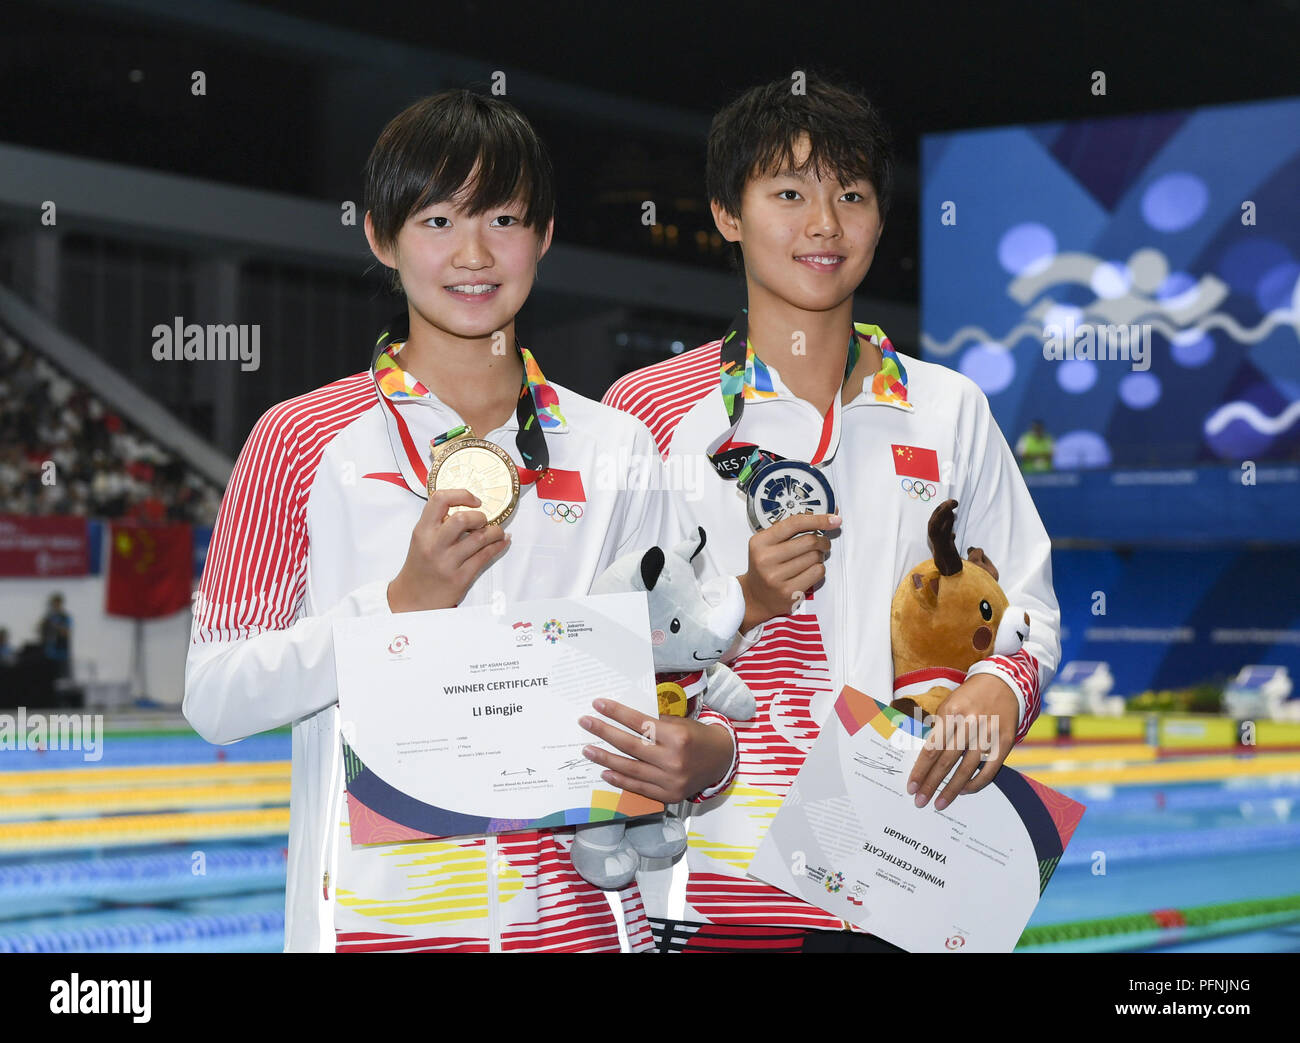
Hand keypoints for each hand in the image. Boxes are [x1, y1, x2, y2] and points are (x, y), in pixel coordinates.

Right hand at [387, 489, 509, 611]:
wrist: (411, 599)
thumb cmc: (420, 566)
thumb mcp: (421, 539)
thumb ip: (438, 523)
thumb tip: (469, 507)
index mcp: (422, 531)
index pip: (440, 500)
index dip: (462, 495)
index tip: (474, 500)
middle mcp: (433, 545)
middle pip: (463, 519)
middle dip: (480, 516)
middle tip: (483, 521)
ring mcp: (447, 563)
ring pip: (480, 538)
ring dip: (495, 531)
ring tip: (497, 532)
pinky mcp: (460, 578)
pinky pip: (485, 557)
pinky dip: (498, 546)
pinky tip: (502, 542)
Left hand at [578, 699, 734, 803]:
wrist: (721, 760)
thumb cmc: (697, 736)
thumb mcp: (680, 723)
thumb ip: (654, 724)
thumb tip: (621, 719)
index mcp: (678, 737)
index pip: (640, 723)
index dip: (617, 713)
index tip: (598, 705)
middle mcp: (673, 760)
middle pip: (630, 745)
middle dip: (604, 732)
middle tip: (585, 722)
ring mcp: (670, 781)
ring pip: (630, 768)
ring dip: (605, 758)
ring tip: (587, 749)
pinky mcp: (669, 796)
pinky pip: (638, 788)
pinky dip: (620, 780)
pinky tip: (604, 771)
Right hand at [737, 512, 839, 631]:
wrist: (755, 597)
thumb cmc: (765, 567)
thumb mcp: (768, 544)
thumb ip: (790, 530)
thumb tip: (824, 518)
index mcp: (760, 542)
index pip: (794, 523)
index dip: (818, 519)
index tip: (833, 519)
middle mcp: (766, 559)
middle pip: (809, 541)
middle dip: (822, 541)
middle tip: (823, 543)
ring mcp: (776, 577)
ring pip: (816, 557)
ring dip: (820, 556)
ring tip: (811, 559)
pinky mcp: (788, 592)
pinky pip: (817, 572)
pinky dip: (819, 569)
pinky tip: (810, 571)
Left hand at [907, 673, 1017, 810]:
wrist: (1004, 682)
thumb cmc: (969, 696)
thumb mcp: (948, 704)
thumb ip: (938, 728)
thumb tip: (925, 757)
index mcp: (950, 713)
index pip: (931, 748)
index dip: (920, 770)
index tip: (911, 786)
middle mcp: (969, 724)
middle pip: (946, 761)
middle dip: (931, 784)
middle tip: (920, 801)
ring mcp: (988, 734)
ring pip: (966, 769)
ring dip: (951, 789)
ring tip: (940, 803)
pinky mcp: (1005, 741)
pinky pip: (989, 770)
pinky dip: (976, 783)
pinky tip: (964, 791)